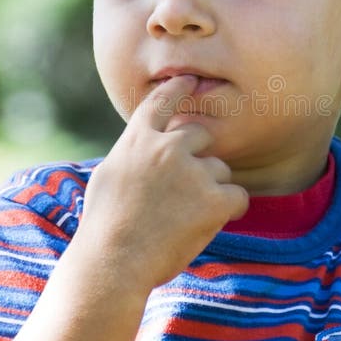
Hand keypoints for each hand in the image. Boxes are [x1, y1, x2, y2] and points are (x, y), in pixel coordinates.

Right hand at [79, 75, 248, 290]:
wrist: (113, 261)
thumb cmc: (103, 227)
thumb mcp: (108, 177)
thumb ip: (132, 155)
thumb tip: (143, 147)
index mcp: (138, 140)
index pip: (161, 102)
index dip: (178, 88)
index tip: (191, 79)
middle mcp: (167, 148)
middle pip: (200, 135)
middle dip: (198, 157)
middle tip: (184, 189)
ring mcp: (192, 172)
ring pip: (219, 169)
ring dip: (210, 188)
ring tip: (183, 217)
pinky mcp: (213, 199)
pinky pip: (238, 196)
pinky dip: (229, 209)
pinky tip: (209, 224)